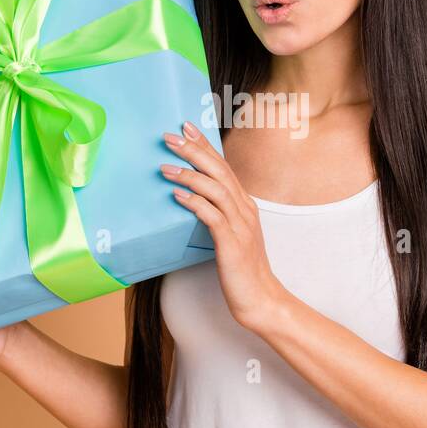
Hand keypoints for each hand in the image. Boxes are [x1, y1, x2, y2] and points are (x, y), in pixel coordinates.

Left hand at [160, 121, 287, 331]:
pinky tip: (177, 195)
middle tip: (170, 137)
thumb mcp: (230, 235)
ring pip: (216, 190)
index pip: (223, 167)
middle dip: (195, 151)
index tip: (186, 127)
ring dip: (190, 175)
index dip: (205, 145)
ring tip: (165, 167)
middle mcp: (245, 210)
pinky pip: (212, 217)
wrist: (260, 299)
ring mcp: (240, 226)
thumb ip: (216, 214)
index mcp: (245, 205)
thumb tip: (190, 198)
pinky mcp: (232, 244)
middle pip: (220, 171)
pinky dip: (195, 202)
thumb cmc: (241, 269)